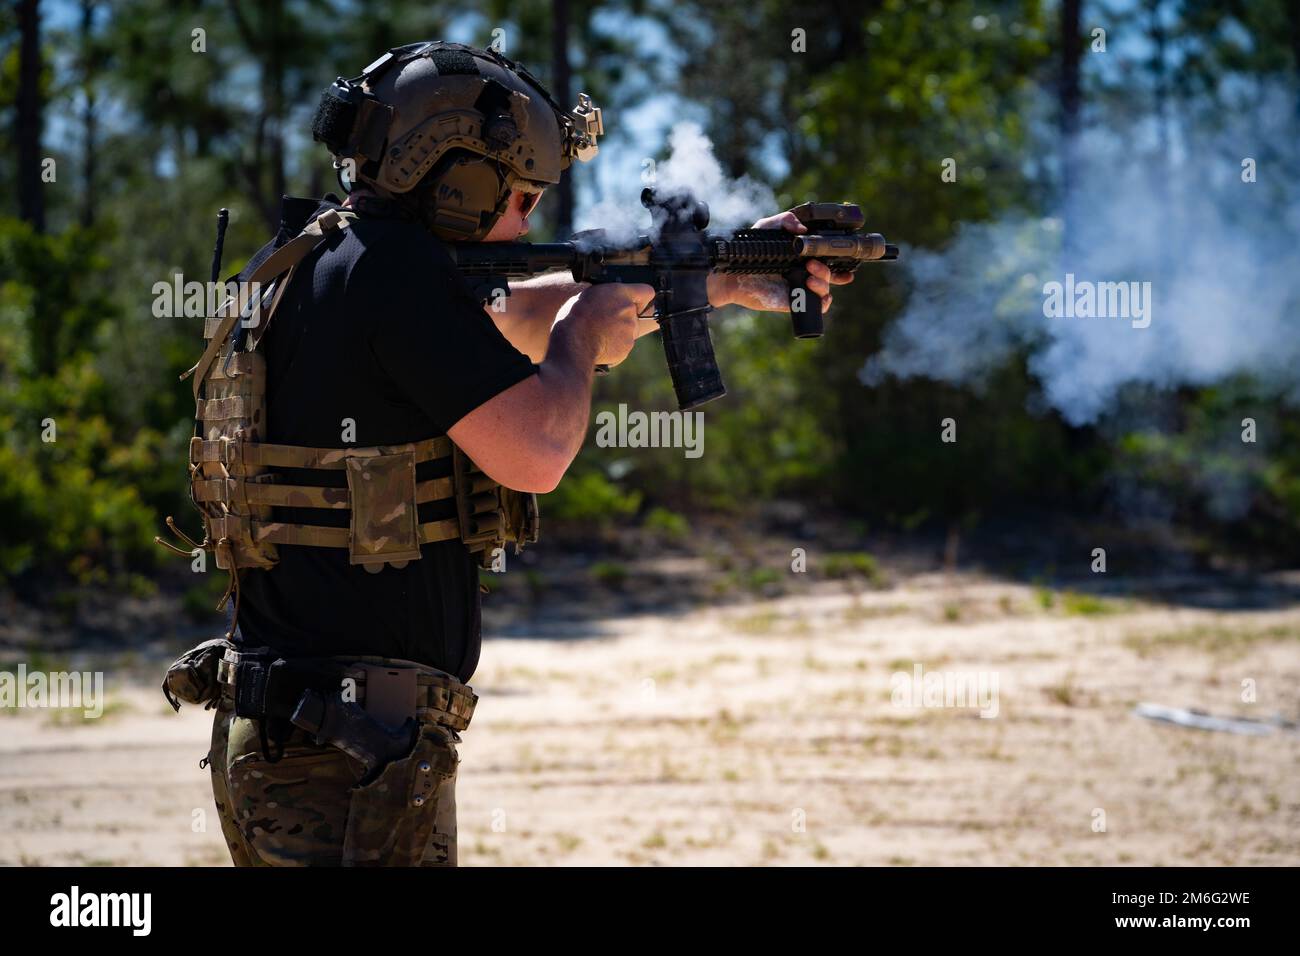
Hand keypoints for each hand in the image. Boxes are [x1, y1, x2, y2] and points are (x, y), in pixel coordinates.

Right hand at [554, 282, 654, 366]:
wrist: (574, 342)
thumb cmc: (575, 317)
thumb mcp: (589, 295)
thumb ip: (607, 296)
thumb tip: (610, 299)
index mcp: (620, 293)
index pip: (646, 291)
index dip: (641, 298)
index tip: (635, 302)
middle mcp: (629, 310)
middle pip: (634, 314)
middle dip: (623, 318)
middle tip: (604, 322)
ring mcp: (630, 330)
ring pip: (628, 330)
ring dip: (618, 332)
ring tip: (599, 334)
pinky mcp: (627, 346)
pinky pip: (623, 345)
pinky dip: (614, 346)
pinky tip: (600, 344)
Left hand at [707, 209, 856, 312]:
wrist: (732, 274)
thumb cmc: (749, 250)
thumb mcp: (766, 227)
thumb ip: (784, 220)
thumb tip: (802, 229)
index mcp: (801, 255)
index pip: (826, 257)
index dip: (839, 257)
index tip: (847, 255)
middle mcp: (803, 271)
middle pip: (831, 274)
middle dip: (836, 272)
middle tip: (814, 265)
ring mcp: (800, 287)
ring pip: (826, 289)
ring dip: (824, 282)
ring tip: (809, 275)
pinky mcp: (794, 302)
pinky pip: (818, 305)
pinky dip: (823, 301)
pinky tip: (814, 292)